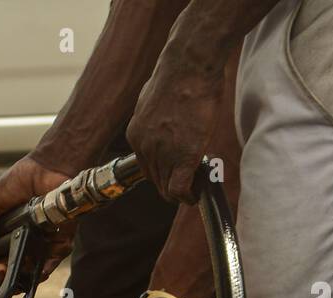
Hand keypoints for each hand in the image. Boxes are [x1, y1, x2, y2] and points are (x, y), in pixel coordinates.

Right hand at [0, 156, 71, 285]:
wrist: (47, 168)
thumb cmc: (17, 182)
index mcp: (4, 237)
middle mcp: (22, 243)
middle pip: (11, 272)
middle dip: (1, 276)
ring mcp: (41, 245)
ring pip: (30, 272)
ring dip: (19, 275)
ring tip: (8, 267)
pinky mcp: (60, 242)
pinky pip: (51, 263)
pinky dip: (43, 270)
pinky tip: (32, 269)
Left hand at [126, 59, 223, 204]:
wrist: (189, 65)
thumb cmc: (179, 74)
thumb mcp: (153, 98)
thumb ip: (154, 116)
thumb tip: (164, 120)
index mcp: (135, 134)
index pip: (146, 166)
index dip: (162, 171)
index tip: (176, 170)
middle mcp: (144, 147)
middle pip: (155, 181)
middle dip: (172, 184)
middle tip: (189, 182)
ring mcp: (163, 153)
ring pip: (167, 188)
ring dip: (182, 192)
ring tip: (195, 188)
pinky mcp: (183, 156)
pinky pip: (180, 189)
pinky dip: (188, 196)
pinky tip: (196, 194)